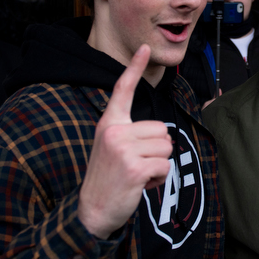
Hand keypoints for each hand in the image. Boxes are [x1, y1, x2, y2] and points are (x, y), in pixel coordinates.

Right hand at [78, 45, 172, 237]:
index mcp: (109, 123)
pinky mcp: (134, 167)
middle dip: (156, 150)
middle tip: (135, 165)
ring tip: (136, 174)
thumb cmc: (108, 178)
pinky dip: (158, 179)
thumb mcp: (112, 147)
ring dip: (158, 165)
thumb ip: (130, 133)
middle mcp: (114, 131)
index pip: (123, 90)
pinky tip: (139, 185)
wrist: (93, 209)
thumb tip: (161, 133)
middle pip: (161, 130)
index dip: (134, 68)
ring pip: (166, 148)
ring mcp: (123, 148)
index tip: (145, 48)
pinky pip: (164, 166)